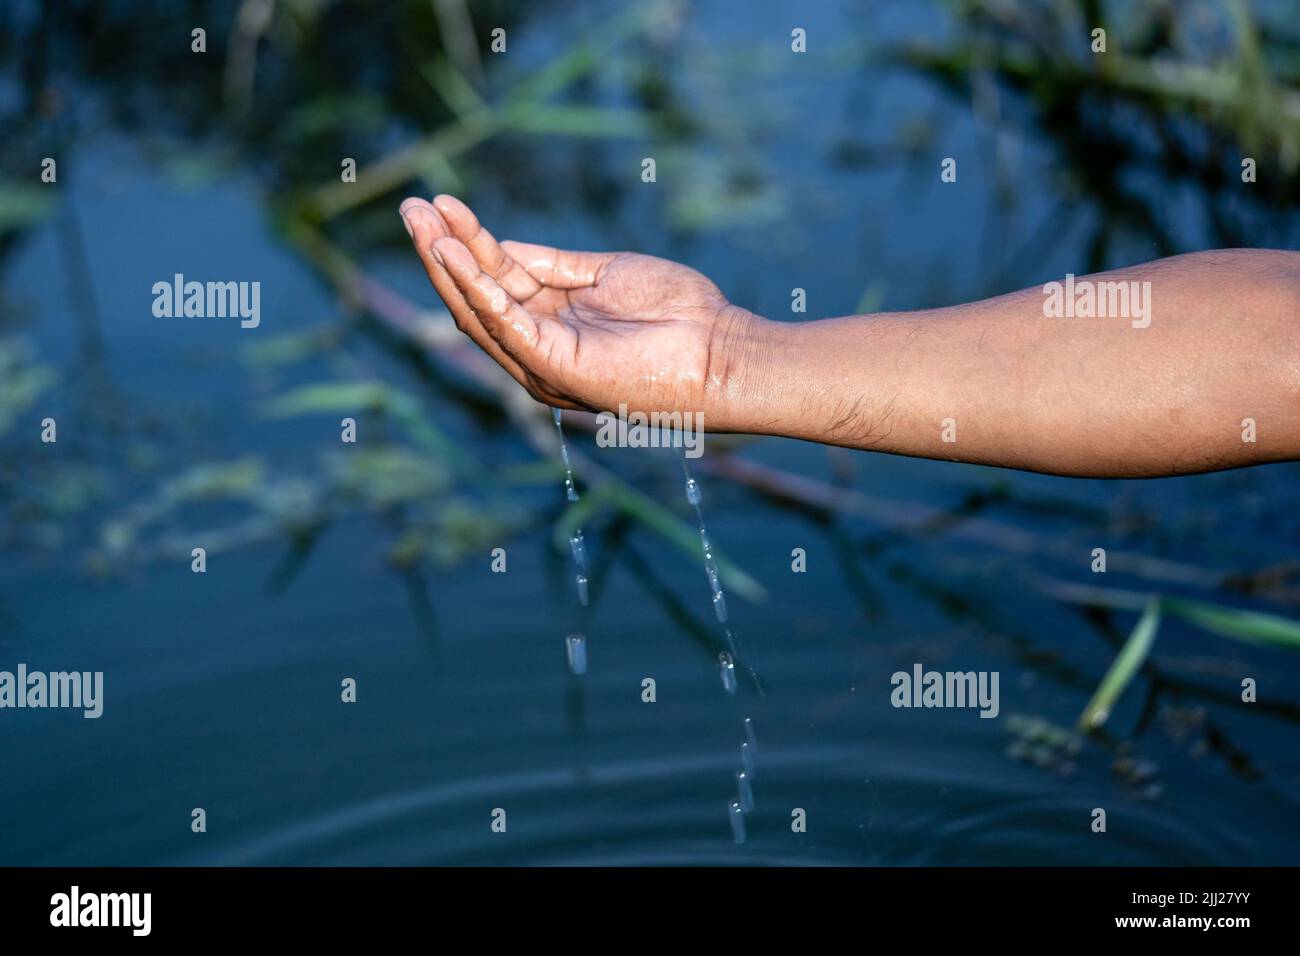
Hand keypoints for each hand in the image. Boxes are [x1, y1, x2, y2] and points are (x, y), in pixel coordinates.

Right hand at [399, 194, 763, 428]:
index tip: (442, 204)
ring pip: (480, 311)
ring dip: (447, 264)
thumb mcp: (605, 274)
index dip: (467, 244)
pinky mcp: (555, 368)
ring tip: (420, 221)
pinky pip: (506, 324)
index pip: (496, 283)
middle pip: (475, 298)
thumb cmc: (677, 315)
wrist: (720, 350)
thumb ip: (552, 266)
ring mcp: (544, 363)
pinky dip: (478, 288)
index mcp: (553, 328)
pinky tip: (454, 253)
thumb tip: (502, 247)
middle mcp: (540, 350)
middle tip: (410, 208)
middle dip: (441, 251)